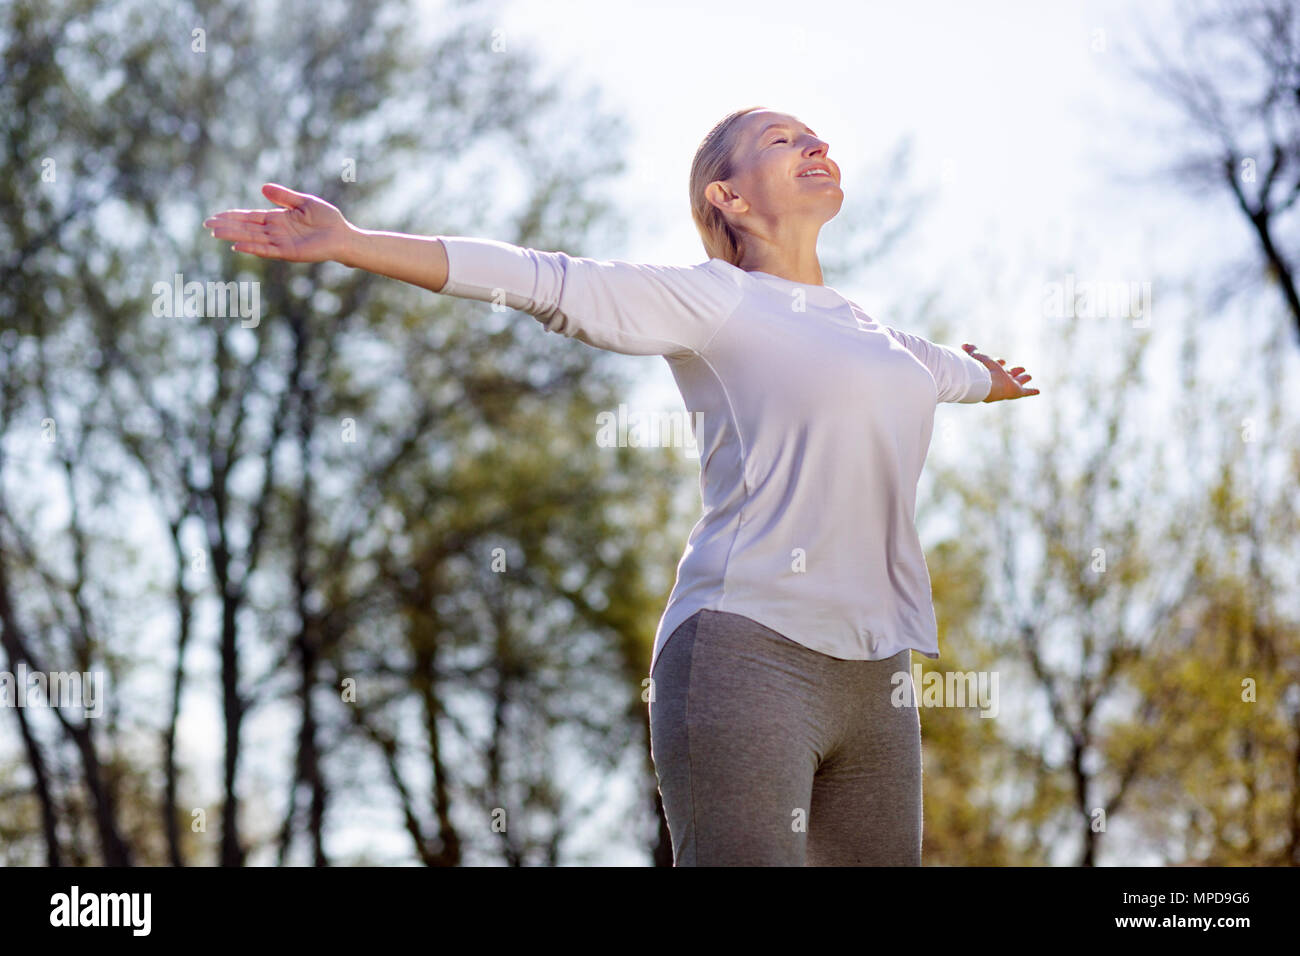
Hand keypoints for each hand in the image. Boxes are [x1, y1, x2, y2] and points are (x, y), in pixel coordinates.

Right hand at [204, 183, 351, 262]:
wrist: (343, 235)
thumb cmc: (327, 219)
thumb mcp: (303, 202)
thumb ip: (283, 196)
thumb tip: (262, 188)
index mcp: (278, 219)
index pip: (250, 217)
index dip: (233, 216)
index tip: (216, 216)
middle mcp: (276, 232)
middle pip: (247, 228)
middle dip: (227, 226)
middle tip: (207, 225)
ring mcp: (281, 243)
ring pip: (252, 238)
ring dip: (234, 236)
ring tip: (216, 233)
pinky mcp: (289, 252)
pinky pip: (267, 250)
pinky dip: (252, 247)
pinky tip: (237, 246)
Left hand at [961, 343, 1039, 401]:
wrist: (984, 383)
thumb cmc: (980, 370)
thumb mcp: (977, 357)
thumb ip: (972, 351)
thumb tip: (964, 345)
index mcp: (991, 373)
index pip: (996, 367)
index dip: (999, 363)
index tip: (1002, 361)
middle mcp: (1000, 380)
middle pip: (1008, 375)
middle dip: (1013, 371)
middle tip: (1020, 368)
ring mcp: (1009, 386)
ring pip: (1018, 382)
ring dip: (1023, 379)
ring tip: (1029, 376)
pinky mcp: (1016, 392)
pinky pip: (1026, 392)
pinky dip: (1032, 392)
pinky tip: (1038, 391)